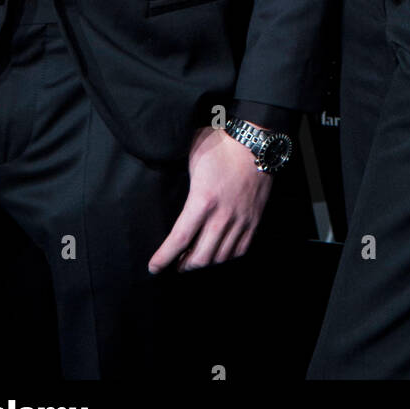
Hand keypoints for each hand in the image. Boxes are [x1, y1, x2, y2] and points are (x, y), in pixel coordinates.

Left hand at [148, 126, 272, 272]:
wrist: (255, 141)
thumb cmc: (221, 145)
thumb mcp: (192, 157)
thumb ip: (179, 177)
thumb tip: (161, 179)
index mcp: (203, 200)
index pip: (179, 239)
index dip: (164, 258)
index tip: (153, 267)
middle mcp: (222, 216)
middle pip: (200, 258)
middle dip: (184, 266)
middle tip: (175, 264)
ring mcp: (240, 220)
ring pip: (220, 258)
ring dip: (205, 264)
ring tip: (194, 261)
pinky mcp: (254, 220)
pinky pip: (240, 250)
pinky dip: (227, 258)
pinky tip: (218, 254)